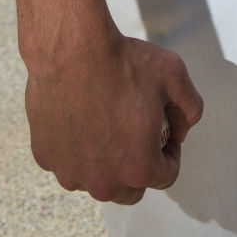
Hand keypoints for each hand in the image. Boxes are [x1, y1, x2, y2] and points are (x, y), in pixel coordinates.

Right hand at [25, 24, 203, 204]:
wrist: (72, 47)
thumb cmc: (123, 62)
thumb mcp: (174, 75)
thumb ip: (191, 106)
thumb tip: (182, 128)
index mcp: (139, 168)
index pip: (166, 175)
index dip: (171, 152)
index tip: (165, 131)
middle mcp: (103, 182)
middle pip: (130, 189)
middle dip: (138, 166)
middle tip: (136, 134)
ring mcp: (71, 173)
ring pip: (95, 178)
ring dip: (104, 161)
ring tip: (107, 123)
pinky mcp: (45, 157)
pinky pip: (67, 160)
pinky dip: (74, 146)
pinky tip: (80, 114)